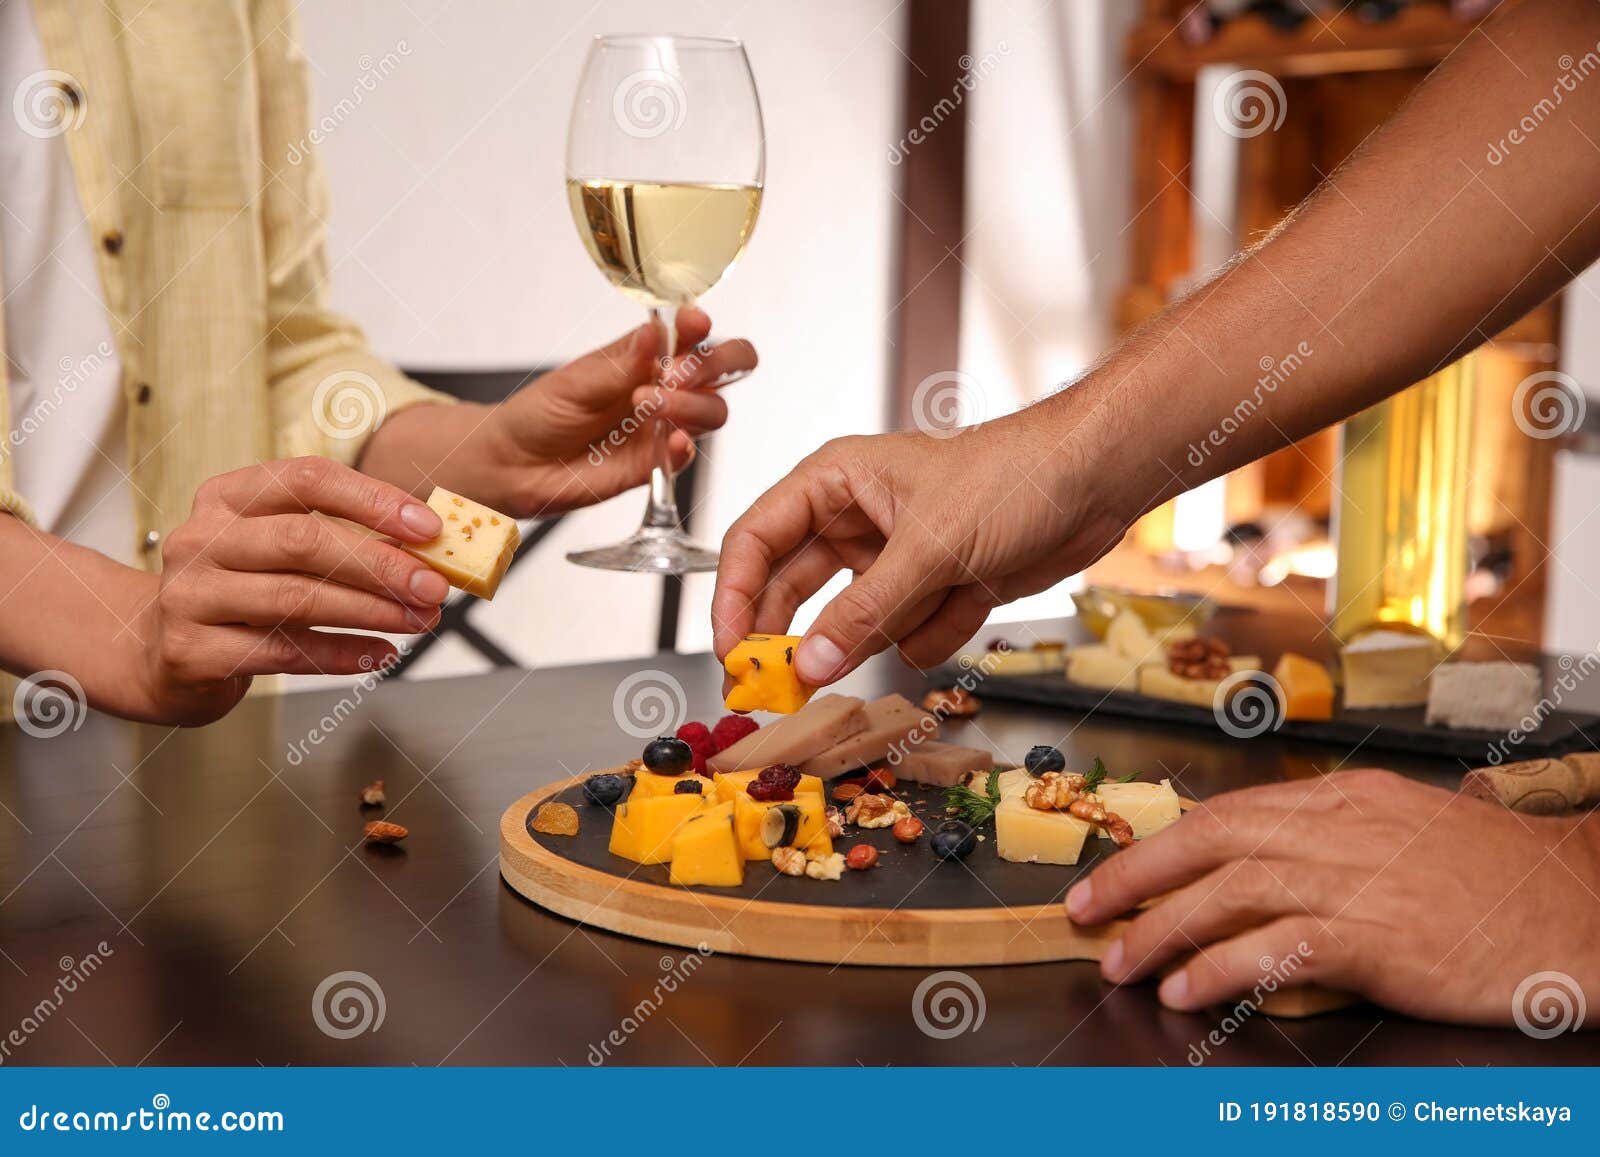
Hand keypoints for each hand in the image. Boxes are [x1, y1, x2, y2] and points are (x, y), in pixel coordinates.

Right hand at [129, 457, 450, 725]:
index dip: (373, 499)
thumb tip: (428, 548)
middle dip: (381, 564)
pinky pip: (283, 652)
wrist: (160, 652)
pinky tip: (382, 653)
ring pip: (296, 599)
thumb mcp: (279, 551)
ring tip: (421, 621)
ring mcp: (190, 594)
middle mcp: (202, 538)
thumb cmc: (241, 592)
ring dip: (371, 611)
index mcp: (228, 496)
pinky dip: (342, 654)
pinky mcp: (191, 650)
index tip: (428, 527)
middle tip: (434, 586)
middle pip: (304, 540)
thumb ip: (341, 540)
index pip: (307, 479)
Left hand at [481, 307, 755, 515]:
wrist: (515, 465)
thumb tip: (655, 333)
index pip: (694, 334)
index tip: (692, 325)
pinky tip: (671, 441)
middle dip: (716, 364)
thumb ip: (621, 363)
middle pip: (724, 370)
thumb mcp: (576, 381)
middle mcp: (665, 388)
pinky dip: (685, 446)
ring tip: (649, 405)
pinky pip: (686, 455)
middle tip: (679, 374)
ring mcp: (664, 427)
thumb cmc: (541, 413)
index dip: (701, 326)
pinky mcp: (656, 465)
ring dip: (693, 404)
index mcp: (647, 356)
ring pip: (713, 412)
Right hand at [712, 414, 1129, 683]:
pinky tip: (975, 595)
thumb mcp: (930, 548)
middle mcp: (854, 521)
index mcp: (834, 484)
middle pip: (794, 590)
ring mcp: (894, 559)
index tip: (732, 652)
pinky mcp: (932, 590)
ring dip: (889, 629)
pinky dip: (938, 631)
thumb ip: (863, 612)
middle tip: (777, 690)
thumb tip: (808, 667)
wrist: (1097, 480)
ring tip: (936, 598)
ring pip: (855, 623)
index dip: (734, 597)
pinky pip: (907, 636)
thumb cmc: (1013, 477)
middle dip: (795, 639)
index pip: (755, 541)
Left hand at [1067, 769, 1599, 1025]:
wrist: (1579, 905)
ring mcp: (1359, 881)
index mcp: (1343, 799)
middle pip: (1211, 840)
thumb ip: (1330, 841)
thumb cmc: (1494, 879)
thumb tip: (1251, 866)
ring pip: (1231, 891)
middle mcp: (1341, 829)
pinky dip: (1222, 967)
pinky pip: (1278, 948)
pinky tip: (1187, 988)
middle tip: (1084, 909)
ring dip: (1162, 927)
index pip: (1228, 813)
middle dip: (1136, 874)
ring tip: (1120, 959)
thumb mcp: (1403, 833)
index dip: (1162, 845)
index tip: (1116, 872)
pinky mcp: (1379, 938)